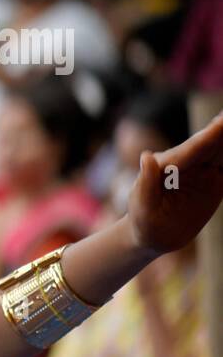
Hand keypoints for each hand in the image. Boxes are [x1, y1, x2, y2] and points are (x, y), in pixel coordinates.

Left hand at [126, 108, 222, 253]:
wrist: (154, 235)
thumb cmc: (142, 221)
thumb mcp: (142, 206)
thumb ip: (146, 182)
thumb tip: (147, 156)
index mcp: (167, 166)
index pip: (192, 149)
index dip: (209, 135)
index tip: (222, 121)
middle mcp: (185, 163)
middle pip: (211, 144)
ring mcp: (201, 170)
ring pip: (222, 152)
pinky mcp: (213, 180)